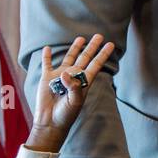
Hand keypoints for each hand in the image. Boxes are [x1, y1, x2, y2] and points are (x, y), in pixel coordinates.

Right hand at [25, 35, 114, 152]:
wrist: (51, 122)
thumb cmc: (66, 114)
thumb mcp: (74, 102)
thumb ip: (73, 87)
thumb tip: (65, 73)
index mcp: (84, 81)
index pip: (95, 64)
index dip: (103, 54)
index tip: (111, 44)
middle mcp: (74, 76)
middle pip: (85, 58)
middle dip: (92, 47)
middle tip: (99, 35)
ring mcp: (60, 76)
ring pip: (69, 58)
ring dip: (74, 48)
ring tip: (81, 38)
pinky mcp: (47, 78)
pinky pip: (47, 64)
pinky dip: (46, 56)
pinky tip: (47, 48)